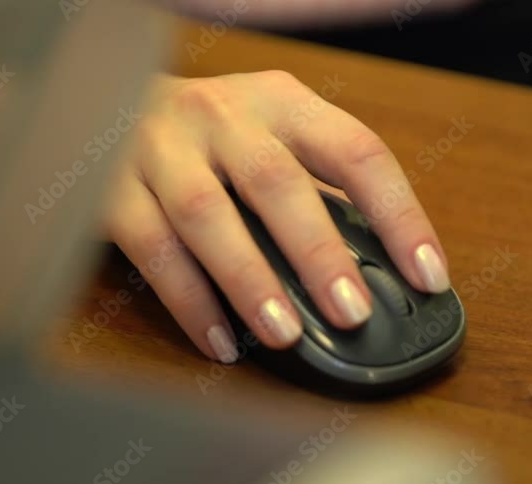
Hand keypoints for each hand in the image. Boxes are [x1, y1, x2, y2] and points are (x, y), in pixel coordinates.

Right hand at [104, 71, 449, 362]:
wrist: (103, 92)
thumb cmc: (208, 133)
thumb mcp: (269, 133)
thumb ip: (313, 187)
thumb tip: (372, 272)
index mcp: (281, 102)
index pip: (356, 152)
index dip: (399, 216)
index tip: (428, 275)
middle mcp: (223, 116)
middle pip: (277, 182)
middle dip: (317, 251)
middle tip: (351, 311)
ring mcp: (162, 148)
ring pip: (207, 215)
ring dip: (249, 280)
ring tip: (285, 334)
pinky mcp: (112, 186)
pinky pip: (154, 249)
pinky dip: (190, 301)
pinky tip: (221, 343)